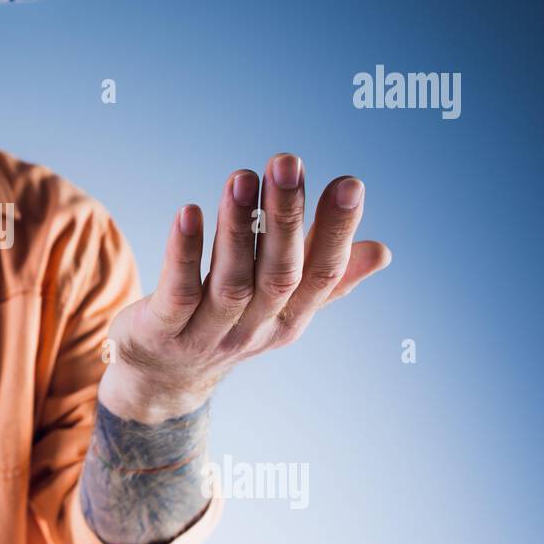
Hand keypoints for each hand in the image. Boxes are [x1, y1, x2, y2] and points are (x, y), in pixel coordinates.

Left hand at [98, 154, 391, 422]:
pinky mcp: (163, 332)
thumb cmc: (225, 327)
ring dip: (238, 227)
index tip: (350, 183)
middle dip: (287, 217)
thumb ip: (325, 279)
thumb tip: (382, 251)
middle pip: (278, 274)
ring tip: (242, 177)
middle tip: (288, 162)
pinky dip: (184, 253)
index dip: (337, 232)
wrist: (161, 380)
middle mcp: (254, 329)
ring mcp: (208, 334)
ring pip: (231, 281)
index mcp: (288, 319)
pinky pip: (178, 292)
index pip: (322, 275)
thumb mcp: (278, 309)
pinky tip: (189, 212)